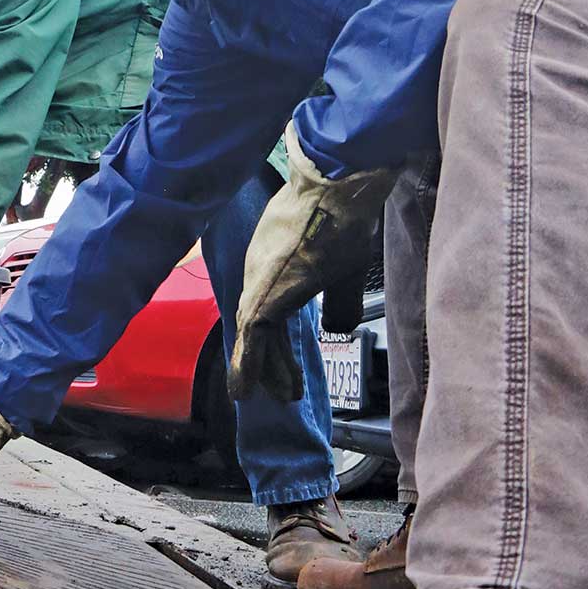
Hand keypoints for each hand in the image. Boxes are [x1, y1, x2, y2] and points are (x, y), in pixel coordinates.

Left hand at [229, 122, 395, 402]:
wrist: (335, 191)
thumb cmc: (344, 222)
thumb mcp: (345, 270)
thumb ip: (340, 303)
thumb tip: (339, 331)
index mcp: (280, 270)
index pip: (273, 316)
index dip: (278, 345)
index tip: (288, 370)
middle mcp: (261, 277)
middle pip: (263, 329)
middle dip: (273, 362)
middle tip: (285, 391)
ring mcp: (258, 284)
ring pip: (256, 337)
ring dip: (266, 370)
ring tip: (274, 397)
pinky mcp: (262, 294)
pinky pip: (251, 338)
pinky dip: (247, 366)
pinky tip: (243, 392)